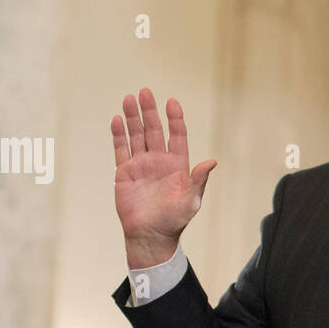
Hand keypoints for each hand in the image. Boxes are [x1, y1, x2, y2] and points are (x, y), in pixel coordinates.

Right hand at [110, 87, 216, 267]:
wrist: (150, 235)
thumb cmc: (174, 220)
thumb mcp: (191, 200)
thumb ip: (198, 180)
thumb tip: (212, 161)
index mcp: (177, 165)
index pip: (177, 136)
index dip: (175, 119)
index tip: (172, 102)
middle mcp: (159, 161)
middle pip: (154, 130)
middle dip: (150, 111)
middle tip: (145, 92)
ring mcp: (141, 165)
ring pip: (137, 135)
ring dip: (133, 118)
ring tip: (129, 98)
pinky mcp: (124, 172)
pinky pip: (121, 149)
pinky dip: (119, 134)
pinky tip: (117, 119)